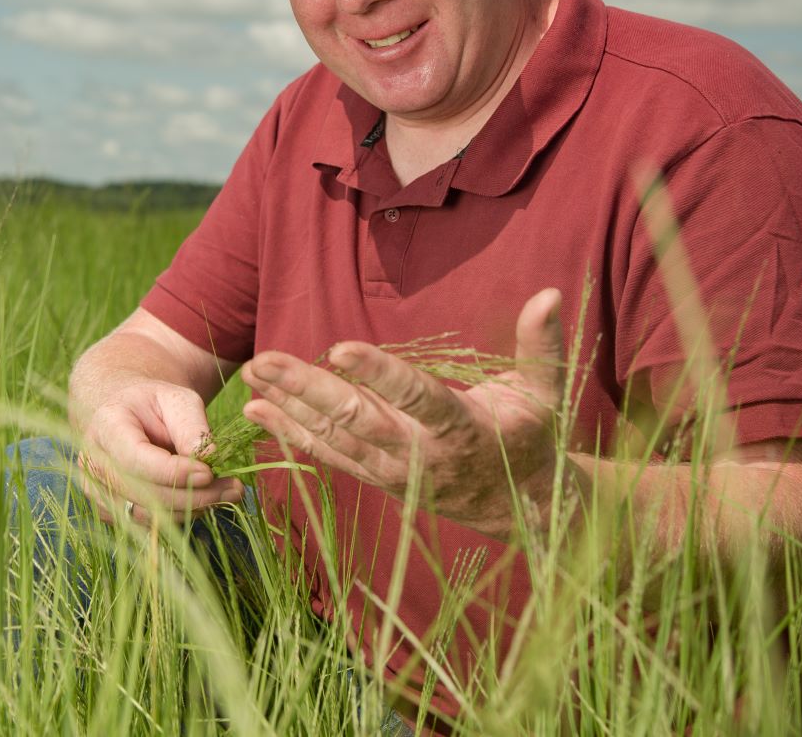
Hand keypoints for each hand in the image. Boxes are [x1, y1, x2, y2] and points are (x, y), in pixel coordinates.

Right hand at [74, 380, 247, 525]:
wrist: (128, 415)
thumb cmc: (154, 405)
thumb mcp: (177, 400)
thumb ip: (191, 426)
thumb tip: (209, 458)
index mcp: (106, 427)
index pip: (136, 459)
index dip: (173, 472)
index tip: (209, 473)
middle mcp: (93, 463)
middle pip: (144, 493)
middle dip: (193, 495)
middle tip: (234, 488)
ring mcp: (97, 491)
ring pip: (148, 515)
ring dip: (192, 509)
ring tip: (226, 493)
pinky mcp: (109, 511)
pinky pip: (148, 524)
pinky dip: (181, 515)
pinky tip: (203, 499)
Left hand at [238, 288, 564, 539]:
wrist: (519, 508)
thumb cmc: (532, 438)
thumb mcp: (546, 393)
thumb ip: (541, 345)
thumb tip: (550, 293)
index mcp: (463, 431)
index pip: (417, 398)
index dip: (380, 374)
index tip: (340, 348)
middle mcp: (420, 456)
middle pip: (357, 420)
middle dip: (307, 389)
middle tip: (264, 359)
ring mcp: (393, 472)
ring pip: (333, 438)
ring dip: (289, 406)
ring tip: (251, 374)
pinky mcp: (375, 477)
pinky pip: (327, 455)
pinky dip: (290, 432)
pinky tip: (257, 408)